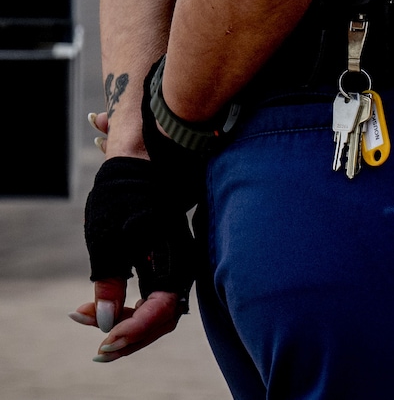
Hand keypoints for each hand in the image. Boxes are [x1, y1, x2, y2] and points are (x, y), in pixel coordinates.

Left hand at [80, 156, 196, 362]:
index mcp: (173, 260)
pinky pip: (156, 298)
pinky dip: (132, 311)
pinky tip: (105, 310)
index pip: (161, 312)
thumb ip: (108, 282)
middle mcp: (181, 267)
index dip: (134, 331)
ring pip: (160, 312)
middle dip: (131, 337)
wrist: (144, 162)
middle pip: (163, 319)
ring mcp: (176, 266)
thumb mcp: (107, 239)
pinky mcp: (167, 264)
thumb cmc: (125, 196)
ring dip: (129, 326)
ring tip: (94, 329)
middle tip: (99, 349)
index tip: (103, 341)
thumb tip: (105, 322)